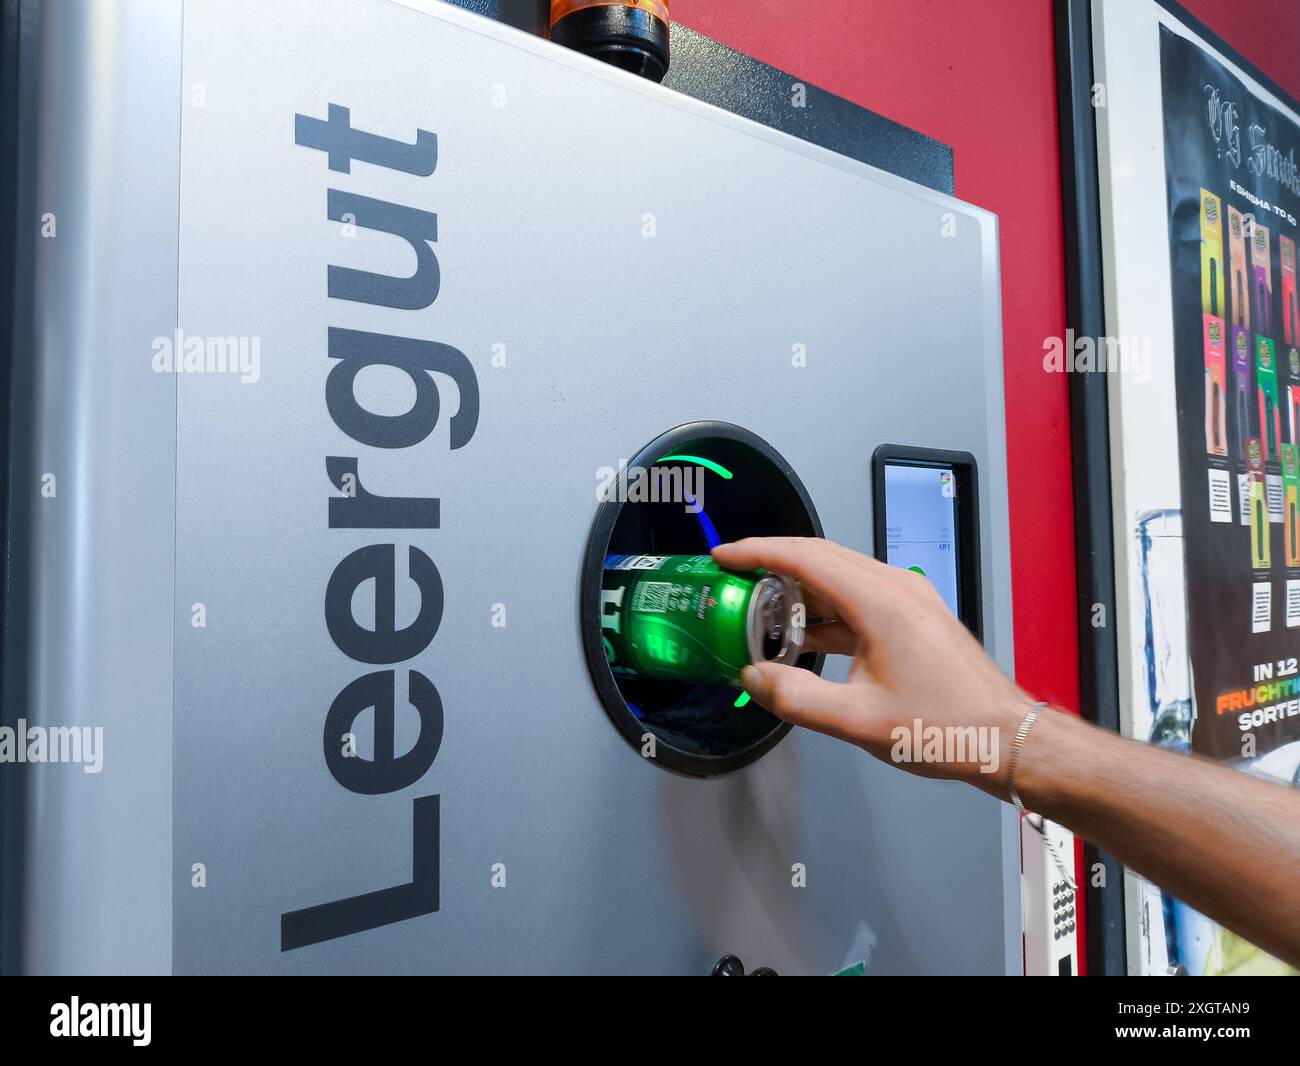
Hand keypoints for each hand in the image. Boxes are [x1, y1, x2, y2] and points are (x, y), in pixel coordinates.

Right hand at [713, 536, 1036, 793]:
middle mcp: (897, 589)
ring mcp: (910, 600)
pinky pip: (860, 595)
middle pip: (821, 556)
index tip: (724, 556)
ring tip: (763, 609)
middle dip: (772, 562)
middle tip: (734, 577)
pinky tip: (807, 634)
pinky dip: (826, 607)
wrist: (1005, 738)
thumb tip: (753, 678)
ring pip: (841, 575)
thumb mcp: (856, 721)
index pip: (805, 557)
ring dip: (799, 588)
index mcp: (880, 602)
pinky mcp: (916, 617)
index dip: (757, 552)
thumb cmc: (945, 728)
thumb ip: (795, 697)